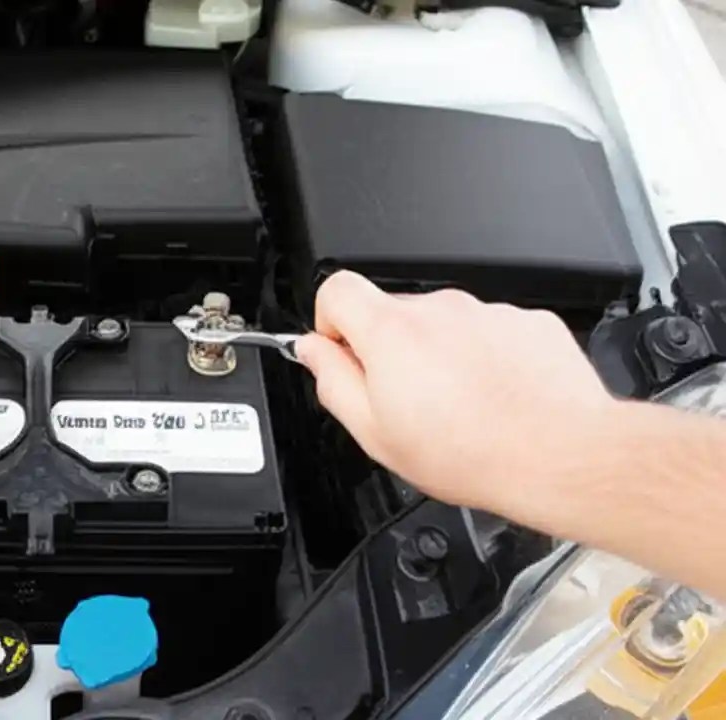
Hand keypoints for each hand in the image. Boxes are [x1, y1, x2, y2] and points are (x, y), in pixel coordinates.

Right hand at [294, 271, 616, 512]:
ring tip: (461, 410)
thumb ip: (333, 381)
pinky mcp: (527, 323)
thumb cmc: (472, 453)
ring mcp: (488, 313)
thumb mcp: (375, 433)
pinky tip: (496, 399)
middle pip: (394, 313)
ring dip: (441, 358)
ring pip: (445, 326)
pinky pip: (489, 334)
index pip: (337, 289)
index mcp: (393, 332)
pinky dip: (485, 360)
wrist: (561, 455)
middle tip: (408, 404)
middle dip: (391, 351)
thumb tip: (313, 352)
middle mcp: (440, 309)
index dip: (330, 322)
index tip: (343, 354)